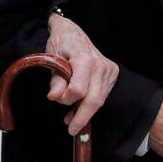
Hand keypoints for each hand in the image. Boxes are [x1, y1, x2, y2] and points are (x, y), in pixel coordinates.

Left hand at [45, 13, 119, 135]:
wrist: (72, 31)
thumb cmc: (60, 43)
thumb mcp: (51, 59)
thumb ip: (55, 80)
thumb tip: (55, 98)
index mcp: (84, 59)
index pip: (79, 89)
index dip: (67, 99)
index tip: (56, 100)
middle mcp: (100, 65)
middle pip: (94, 99)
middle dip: (82, 117)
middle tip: (71, 130)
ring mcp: (108, 70)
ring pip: (99, 100)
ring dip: (85, 113)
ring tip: (71, 121)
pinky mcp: (111, 74)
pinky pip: (102, 95)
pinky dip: (91, 105)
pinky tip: (79, 111)